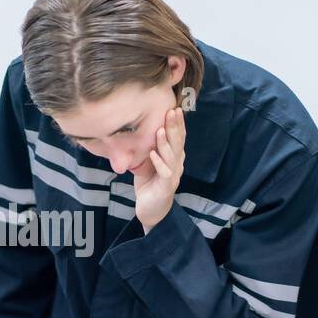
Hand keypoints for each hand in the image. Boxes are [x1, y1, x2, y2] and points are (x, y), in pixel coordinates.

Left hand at [133, 106, 185, 232]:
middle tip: (173, 111)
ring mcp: (173, 176)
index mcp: (174, 157)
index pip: (178, 137)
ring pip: (171, 156)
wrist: (151, 210)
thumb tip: (139, 128)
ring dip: (166, 143)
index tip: (175, 107)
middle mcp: (177, 164)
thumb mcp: (148, 162)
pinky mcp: (166, 187)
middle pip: (177, 143)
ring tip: (161, 130)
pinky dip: (159, 163)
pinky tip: (153, 154)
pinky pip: (165, 173)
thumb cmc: (149, 184)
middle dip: (175, 127)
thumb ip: (149, 147)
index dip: (178, 123)